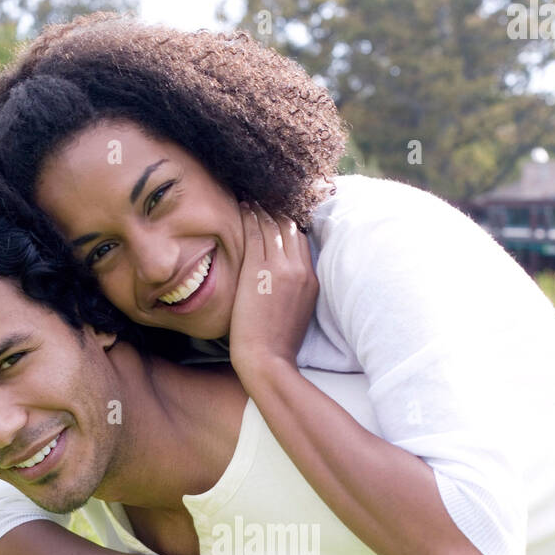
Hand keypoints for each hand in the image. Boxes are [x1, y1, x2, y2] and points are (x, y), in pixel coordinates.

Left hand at [228, 202, 318, 385]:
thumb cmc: (276, 343)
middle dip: (278, 208)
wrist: (267, 360)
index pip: (303, 240)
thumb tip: (284, 278)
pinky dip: (250, 216)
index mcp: (311, 280)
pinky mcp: (259, 270)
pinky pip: (255, 232)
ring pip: (273, 225)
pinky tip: (243, 206)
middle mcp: (300, 270)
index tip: (280, 210)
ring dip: (262, 208)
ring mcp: (280, 268)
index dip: (291, 221)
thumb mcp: (297, 312)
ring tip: (251, 196)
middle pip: (291, 227)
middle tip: (265, 194)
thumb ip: (295, 288)